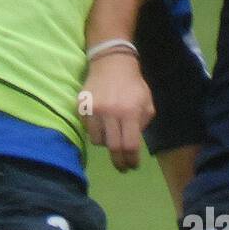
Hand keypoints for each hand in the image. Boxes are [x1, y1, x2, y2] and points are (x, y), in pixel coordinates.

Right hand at [80, 53, 155, 171]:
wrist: (111, 63)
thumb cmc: (133, 86)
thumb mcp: (147, 103)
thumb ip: (142, 124)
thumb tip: (133, 144)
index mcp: (129, 112)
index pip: (129, 145)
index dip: (131, 160)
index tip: (133, 166)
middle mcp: (110, 113)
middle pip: (113, 148)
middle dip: (119, 162)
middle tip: (122, 167)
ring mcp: (93, 111)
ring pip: (98, 141)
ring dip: (106, 144)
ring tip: (112, 137)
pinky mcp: (82, 108)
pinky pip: (88, 129)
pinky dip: (96, 132)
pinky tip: (102, 124)